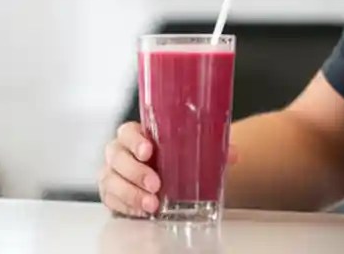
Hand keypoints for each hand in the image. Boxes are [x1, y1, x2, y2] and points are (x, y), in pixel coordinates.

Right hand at [98, 122, 238, 217]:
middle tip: (155, 183)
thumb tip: (233, 153)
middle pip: (118, 156)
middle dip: (135, 171)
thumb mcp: (192, 151)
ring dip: (131, 193)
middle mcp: (120, 152)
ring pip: (111, 179)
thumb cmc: (173, 159)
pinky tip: (142, 211)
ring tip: (152, 203)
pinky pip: (112, 199)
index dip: (135, 140)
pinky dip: (127, 206)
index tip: (148, 151)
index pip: (128, 131)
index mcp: (137, 136)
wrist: (164, 178)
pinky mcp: (111, 194)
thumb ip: (211, 149)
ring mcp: (113, 173)